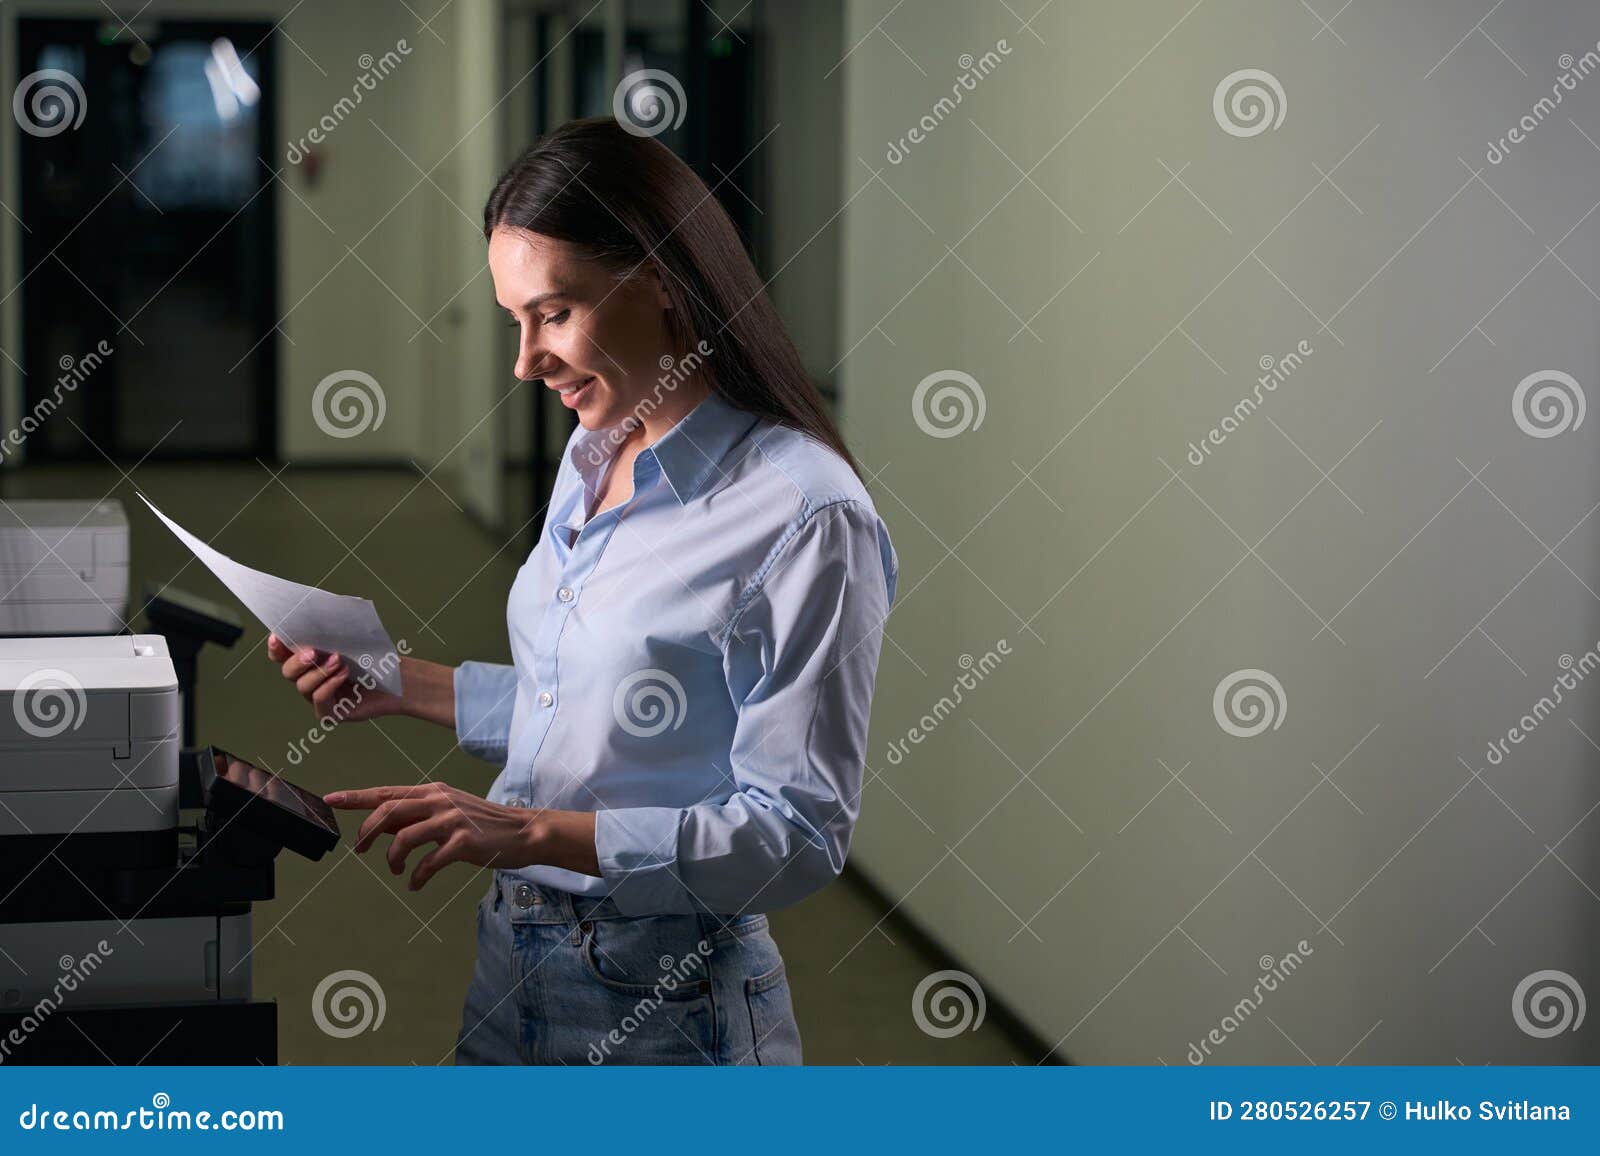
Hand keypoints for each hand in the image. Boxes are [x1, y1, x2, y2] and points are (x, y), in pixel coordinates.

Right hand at [267, 633, 402, 723]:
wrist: (398, 678)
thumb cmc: (374, 655)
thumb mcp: (352, 637)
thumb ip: (332, 628)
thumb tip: (317, 613)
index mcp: (308, 660)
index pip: (281, 655)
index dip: (276, 647)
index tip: (278, 636)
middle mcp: (308, 679)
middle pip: (288, 672)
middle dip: (297, 660)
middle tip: (313, 651)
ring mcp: (317, 698)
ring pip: (303, 686)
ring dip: (319, 671)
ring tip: (339, 660)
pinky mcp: (329, 713)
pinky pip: (319, 699)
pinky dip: (329, 684)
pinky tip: (344, 673)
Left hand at [326, 783, 598, 889]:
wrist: (524, 832)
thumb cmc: (484, 825)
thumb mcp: (449, 811)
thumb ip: (418, 815)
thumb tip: (384, 825)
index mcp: (433, 792)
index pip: (387, 792)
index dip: (355, 797)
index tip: (329, 799)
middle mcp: (440, 801)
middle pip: (388, 811)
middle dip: (367, 833)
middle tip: (360, 851)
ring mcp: (452, 820)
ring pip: (404, 836)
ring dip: (392, 857)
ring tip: (396, 869)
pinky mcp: (464, 842)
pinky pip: (428, 862)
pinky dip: (417, 876)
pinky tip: (417, 883)